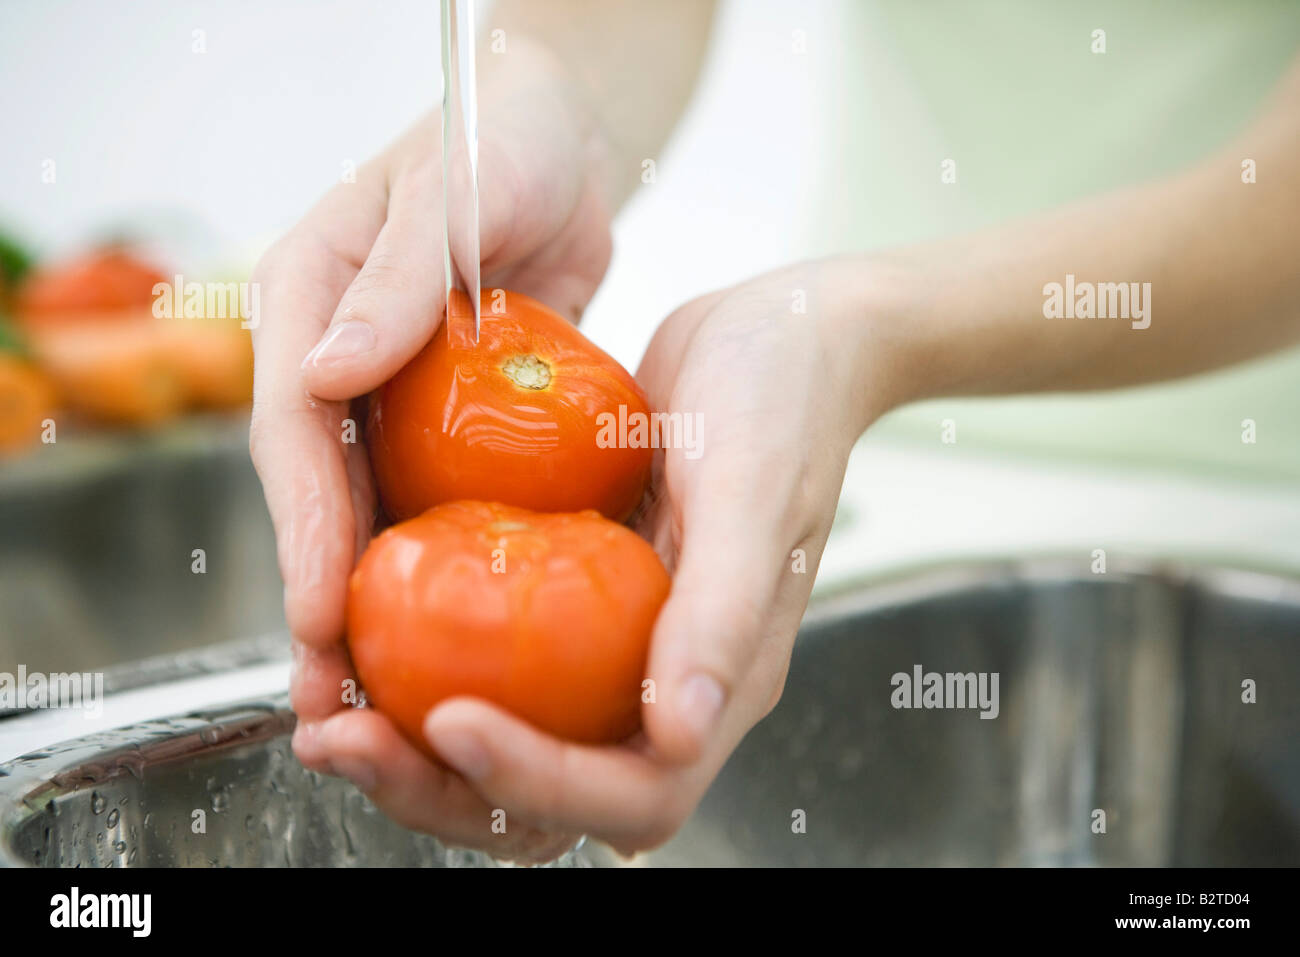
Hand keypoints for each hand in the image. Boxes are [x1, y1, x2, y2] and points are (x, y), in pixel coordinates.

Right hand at [249, 40, 620, 861]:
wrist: (560, 135)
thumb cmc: (504, 138)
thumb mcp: (454, 190)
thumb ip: (393, 278)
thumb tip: (326, 373)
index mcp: (305, 294)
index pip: (292, 427)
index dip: (305, 525)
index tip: (322, 612)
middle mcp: (331, 352)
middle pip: (317, 490)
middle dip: (324, 596)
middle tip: (335, 699)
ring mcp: (382, 387)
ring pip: (367, 509)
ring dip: (373, 604)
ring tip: (381, 701)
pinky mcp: (438, 411)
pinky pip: (426, 496)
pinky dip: (431, 565)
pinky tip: (450, 633)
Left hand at [290, 260, 882, 859]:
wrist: (778, 336)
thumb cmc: (783, 403)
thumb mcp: (755, 493)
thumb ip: (723, 615)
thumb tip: (681, 732)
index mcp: (718, 683)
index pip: (633, 791)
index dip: (536, 781)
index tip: (448, 717)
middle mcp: (659, 686)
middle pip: (547, 801)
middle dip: (438, 788)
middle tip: (341, 740)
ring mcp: (612, 650)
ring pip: (507, 743)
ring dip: (410, 748)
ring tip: (325, 708)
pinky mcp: (572, 605)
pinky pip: (493, 665)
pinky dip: (419, 668)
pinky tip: (356, 629)